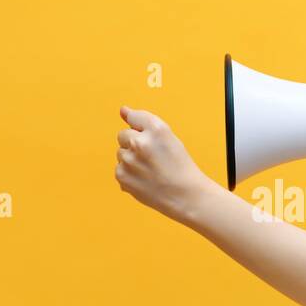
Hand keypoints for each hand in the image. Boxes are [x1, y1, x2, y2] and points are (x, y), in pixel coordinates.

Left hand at [115, 105, 214, 224]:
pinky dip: (129, 174)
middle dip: (133, 144)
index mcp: (156, 129)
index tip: (149, 139)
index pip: (134, 116)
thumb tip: (122, 110)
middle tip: (152, 157)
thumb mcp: (168, 137)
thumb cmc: (179, 166)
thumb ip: (143, 121)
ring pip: (121, 153)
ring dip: (131, 160)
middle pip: (123, 135)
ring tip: (150, 170)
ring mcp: (129, 159)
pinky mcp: (122, 175)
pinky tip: (145, 179)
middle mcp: (140, 142)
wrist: (185, 195)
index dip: (141, 129)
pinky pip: (119, 168)